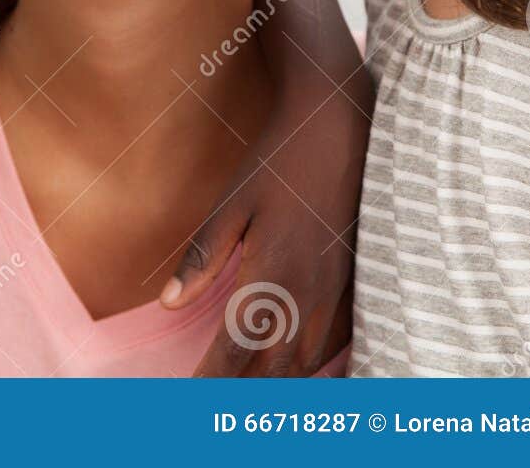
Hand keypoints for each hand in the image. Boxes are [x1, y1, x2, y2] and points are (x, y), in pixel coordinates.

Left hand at [163, 66, 367, 375]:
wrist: (340, 123)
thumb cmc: (279, 160)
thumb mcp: (232, 203)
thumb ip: (203, 257)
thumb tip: (168, 303)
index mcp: (274, 275)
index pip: (237, 351)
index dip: (212, 382)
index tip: (189, 400)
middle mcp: (312, 293)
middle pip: (276, 371)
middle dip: (244, 395)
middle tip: (212, 406)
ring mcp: (342, 291)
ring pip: (310, 363)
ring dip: (279, 385)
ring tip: (248, 396)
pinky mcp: (361, 282)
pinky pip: (339, 343)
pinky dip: (315, 365)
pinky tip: (297, 368)